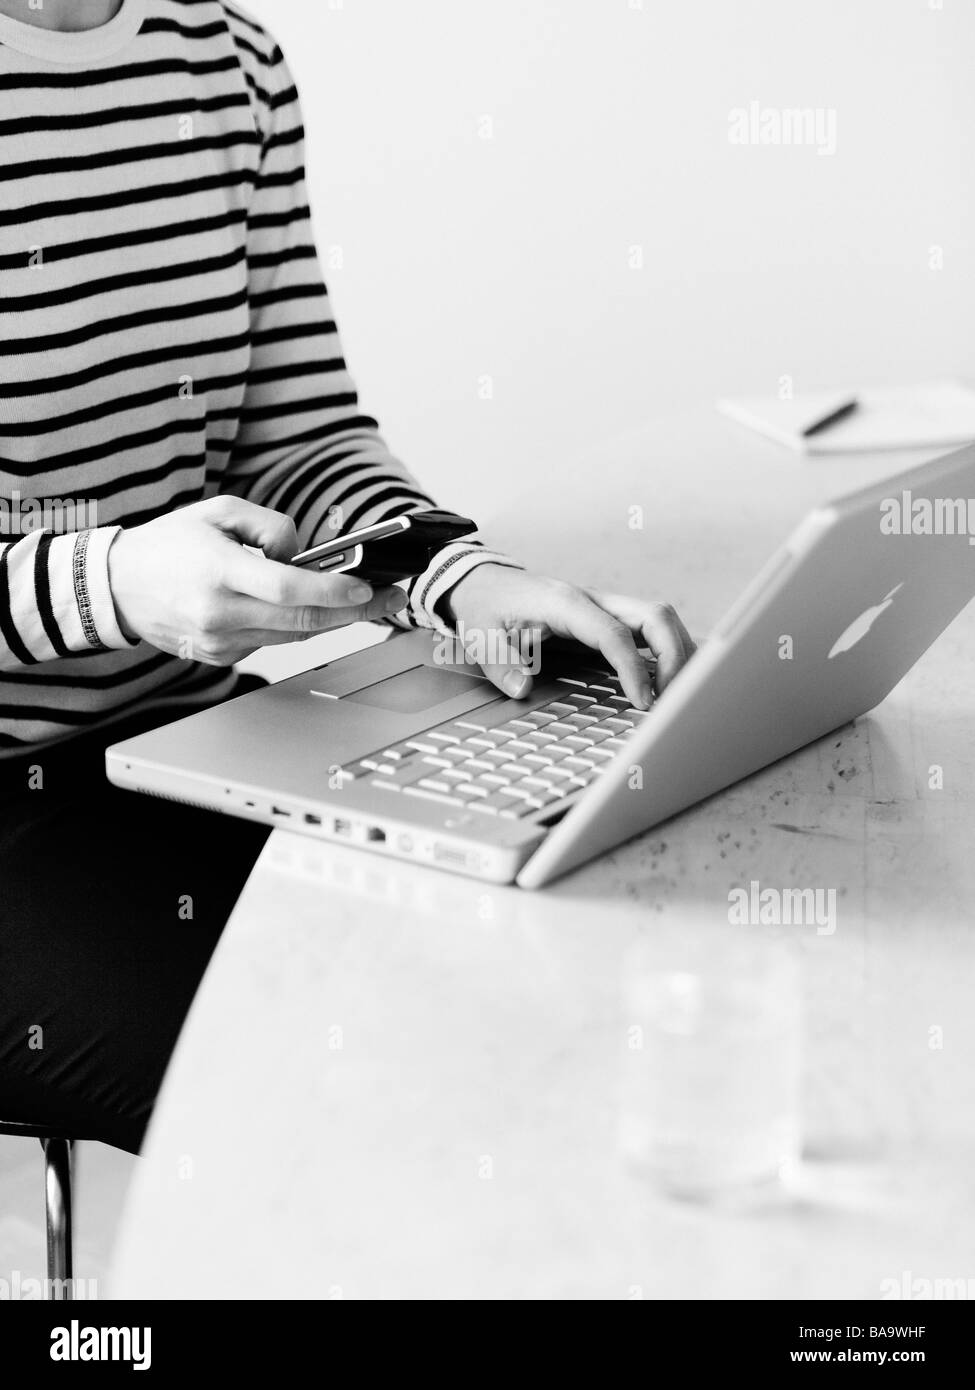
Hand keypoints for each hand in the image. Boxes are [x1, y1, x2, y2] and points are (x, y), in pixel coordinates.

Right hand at [108, 497, 407, 665]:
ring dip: (332, 620)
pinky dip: (293, 626)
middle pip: (303, 622)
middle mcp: (220, 613)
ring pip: (294, 636)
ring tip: (362, 602)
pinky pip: (272, 642)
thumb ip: (270, 525)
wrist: (119, 588)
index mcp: (219, 572)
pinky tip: (305, 610)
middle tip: (390, 599)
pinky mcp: (222, 656)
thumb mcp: (219, 511)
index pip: (290, 590)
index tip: (367, 587)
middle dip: (354, 612)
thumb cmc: (169, 544)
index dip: (334, 591)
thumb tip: (305, 554)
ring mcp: (221, 641)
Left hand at [444, 564, 695, 708]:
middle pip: (656, 617)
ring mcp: (604, 607)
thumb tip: (522, 688)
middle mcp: (593, 600)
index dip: (634, 670)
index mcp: (566, 603)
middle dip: (674, 657)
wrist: (483, 582)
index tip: (643, 702)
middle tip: (671, 700)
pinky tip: (667, 681)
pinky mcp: (607, 618)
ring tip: (675, 695)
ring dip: (677, 653)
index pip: (614, 635)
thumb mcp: (481, 635)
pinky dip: (666, 652)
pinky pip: (649, 630)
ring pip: (660, 621)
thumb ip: (501, 662)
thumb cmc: (486, 606)